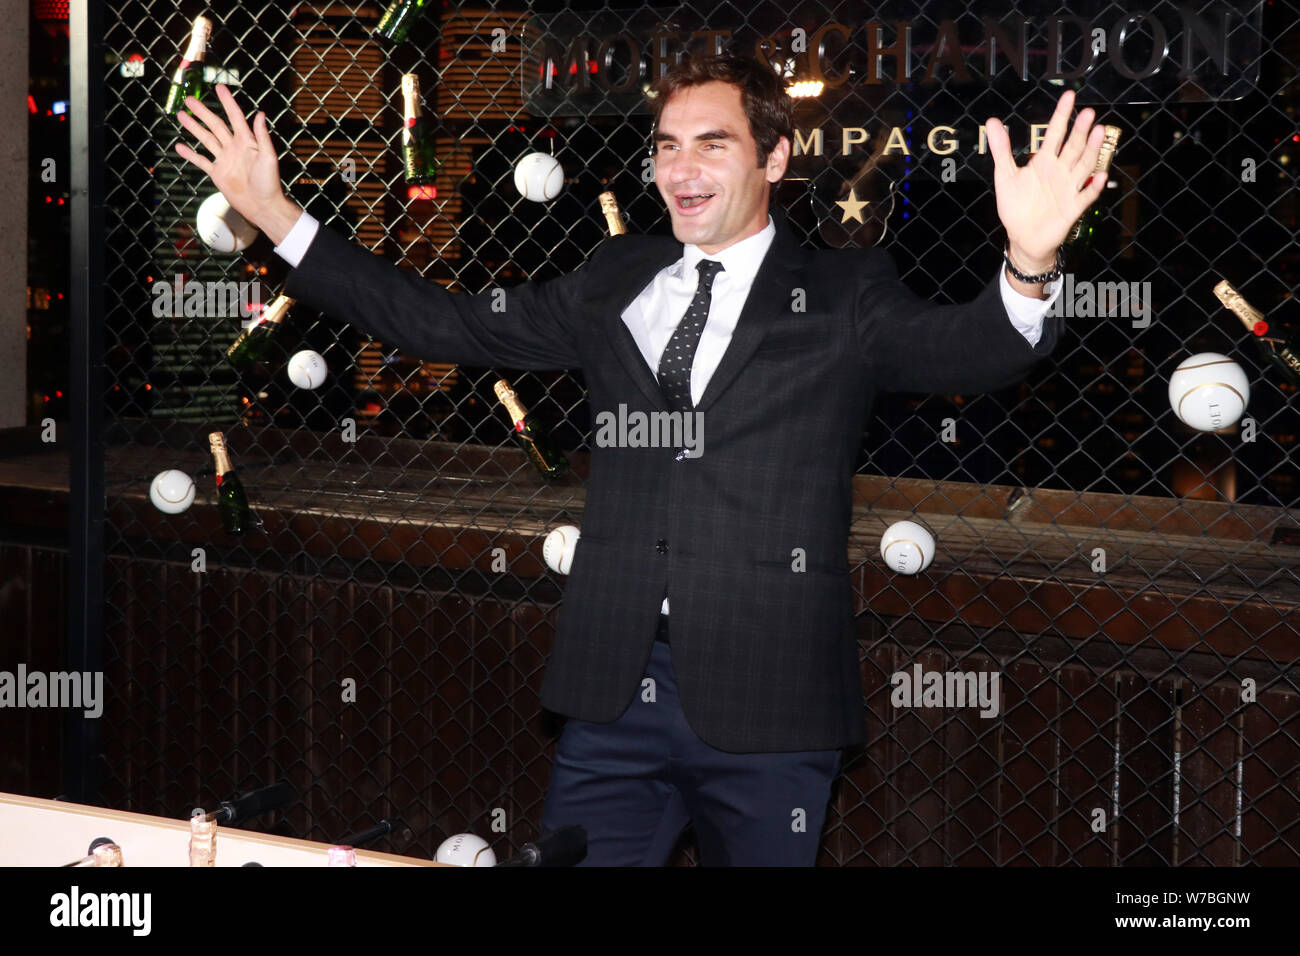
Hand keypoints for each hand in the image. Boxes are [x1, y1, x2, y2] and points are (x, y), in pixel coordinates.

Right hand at [174, 84, 299, 244]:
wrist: (262, 206)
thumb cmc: (269, 182)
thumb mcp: (268, 157)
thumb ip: (263, 136)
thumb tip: (260, 114)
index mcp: (247, 141)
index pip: (235, 117)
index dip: (227, 102)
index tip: (219, 87)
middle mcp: (234, 147)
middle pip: (216, 125)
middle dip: (203, 112)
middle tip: (189, 100)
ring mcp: (225, 159)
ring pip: (206, 139)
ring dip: (194, 127)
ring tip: (181, 115)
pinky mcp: (218, 173)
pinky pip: (201, 161)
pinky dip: (190, 154)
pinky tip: (179, 146)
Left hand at [986, 89, 1107, 269]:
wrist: (1023, 237)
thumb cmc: (1016, 207)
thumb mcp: (1005, 176)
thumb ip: (1002, 149)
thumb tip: (992, 122)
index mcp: (1044, 162)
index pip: (1055, 134)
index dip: (1061, 115)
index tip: (1069, 96)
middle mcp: (1059, 172)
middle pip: (1073, 146)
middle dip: (1080, 130)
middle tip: (1088, 112)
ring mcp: (1068, 188)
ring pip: (1084, 165)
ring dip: (1091, 150)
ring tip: (1098, 132)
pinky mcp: (1073, 207)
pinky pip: (1086, 195)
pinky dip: (1094, 186)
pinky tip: (1100, 175)